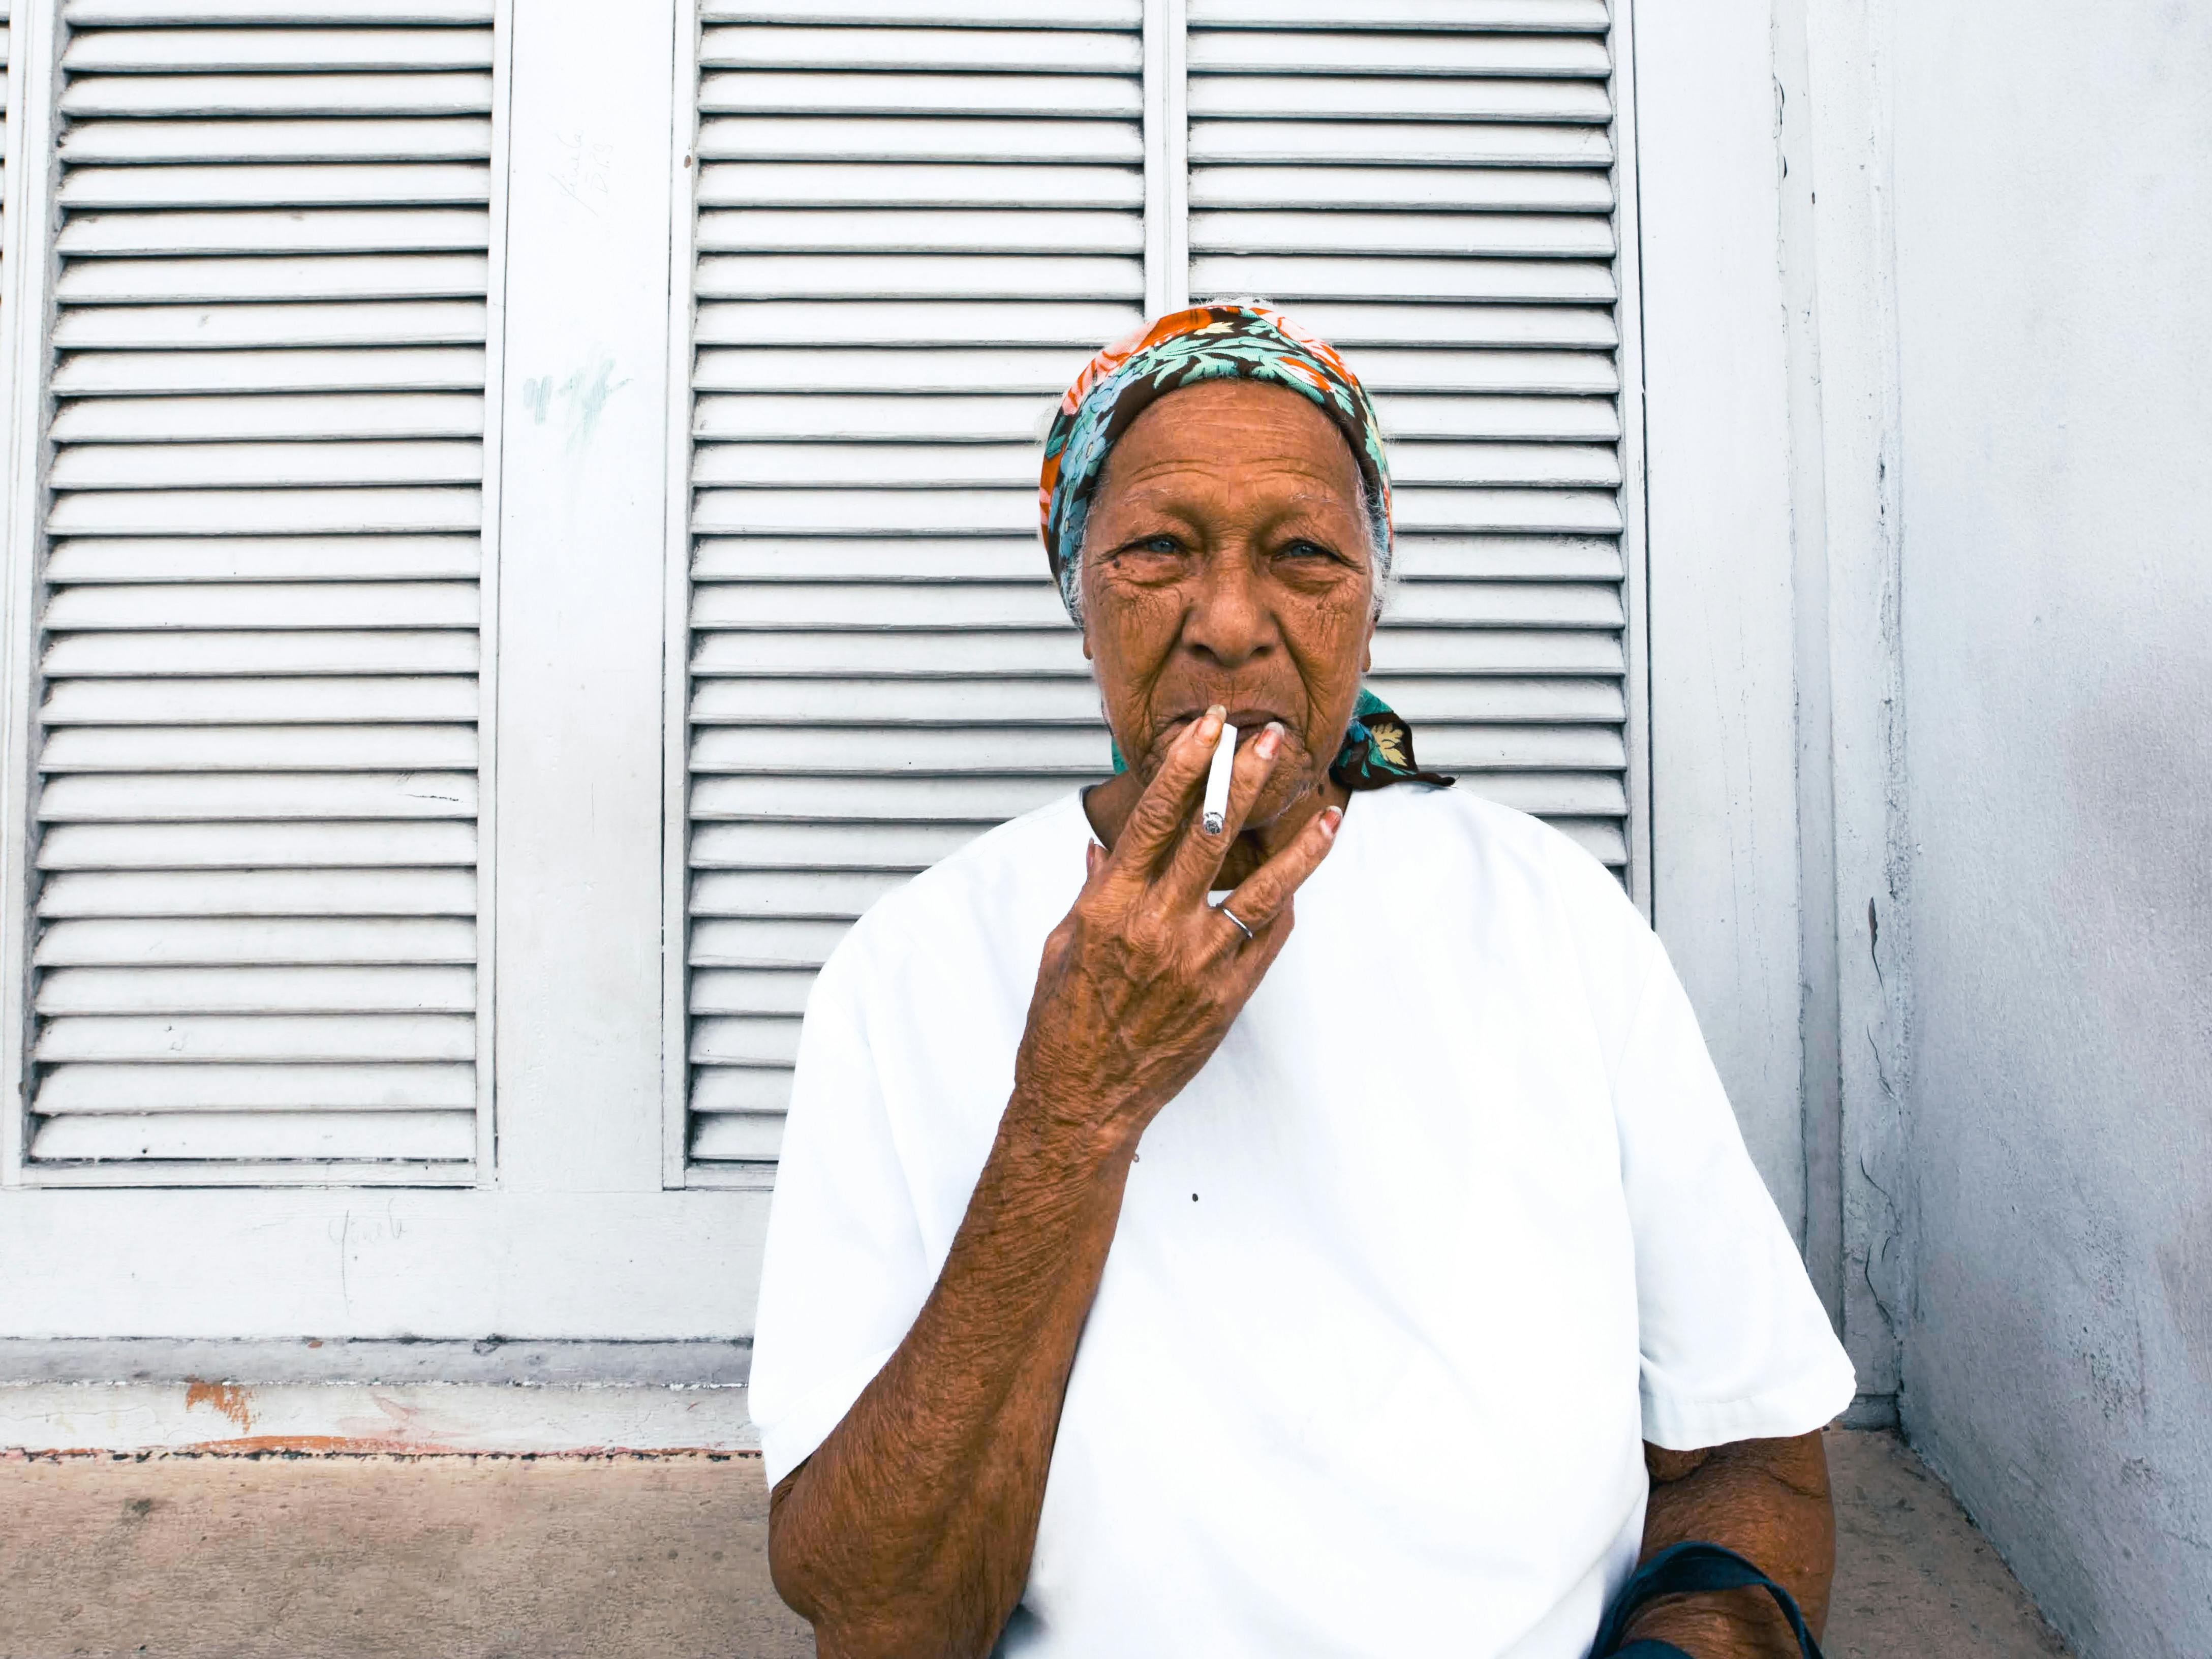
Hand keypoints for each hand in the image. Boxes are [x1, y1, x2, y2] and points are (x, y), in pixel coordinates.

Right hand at [1010, 706, 1341, 1156]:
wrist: (1082, 1099)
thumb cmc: (1062, 1023)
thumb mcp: (1062, 944)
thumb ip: (1092, 891)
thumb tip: (1105, 848)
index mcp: (1110, 905)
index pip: (1154, 816)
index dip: (1185, 765)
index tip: (1208, 728)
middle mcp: (1158, 926)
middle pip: (1213, 835)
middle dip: (1246, 780)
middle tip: (1274, 740)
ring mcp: (1198, 962)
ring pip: (1263, 888)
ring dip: (1299, 845)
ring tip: (1328, 814)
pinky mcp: (1226, 996)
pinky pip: (1268, 939)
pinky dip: (1284, 905)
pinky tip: (1298, 881)